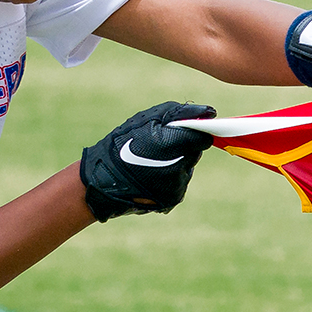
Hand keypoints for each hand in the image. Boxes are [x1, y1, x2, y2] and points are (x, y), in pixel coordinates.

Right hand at [79, 101, 215, 220]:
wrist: (103, 181)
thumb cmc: (123, 144)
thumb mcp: (149, 118)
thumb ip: (180, 114)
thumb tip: (208, 112)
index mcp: (173, 144)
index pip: (202, 137)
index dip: (196, 131)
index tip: (189, 128)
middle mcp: (179, 168)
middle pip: (194, 152)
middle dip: (183, 145)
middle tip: (161, 144)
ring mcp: (177, 185)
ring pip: (186, 167)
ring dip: (177, 161)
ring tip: (152, 161)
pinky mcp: (173, 198)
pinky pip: (179, 181)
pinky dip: (170, 177)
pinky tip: (151, 175)